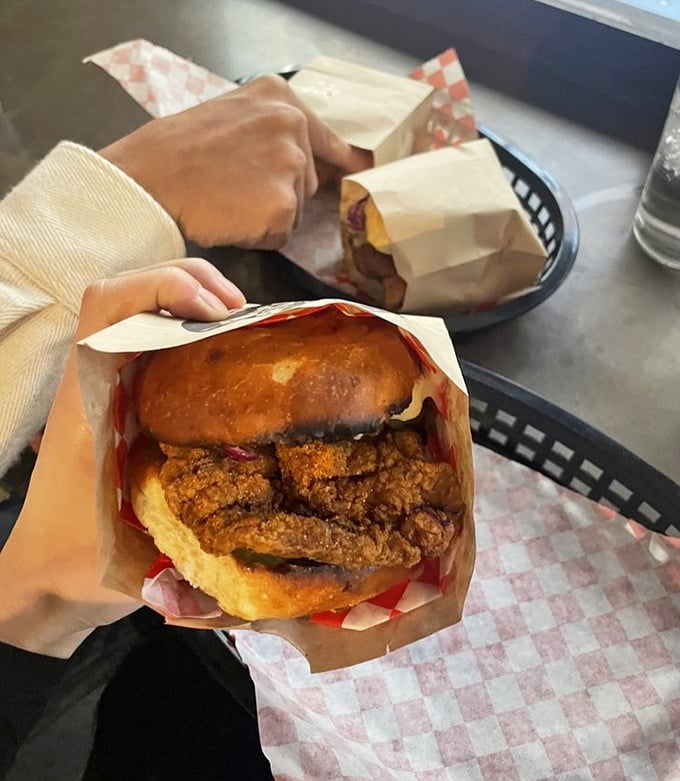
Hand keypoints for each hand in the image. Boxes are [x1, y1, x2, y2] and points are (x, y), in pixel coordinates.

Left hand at [0, 260, 243, 656]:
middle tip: (243, 314)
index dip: (163, 289)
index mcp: (89, 401)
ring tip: (239, 322)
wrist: (44, 572)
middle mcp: (93, 380)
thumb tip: (266, 540)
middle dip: (189, 283)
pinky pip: (148, 336)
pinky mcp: (117, 395)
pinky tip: (221, 350)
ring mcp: (103, 383)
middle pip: (125, 290)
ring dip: (190, 299)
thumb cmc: (80, 558)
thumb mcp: (135, 548)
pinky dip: (185, 325)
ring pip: (137, 308)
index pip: (106, 306)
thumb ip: (188, 541)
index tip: (218, 314)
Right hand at [100, 75, 371, 249]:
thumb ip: (274, 131)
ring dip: (269, 216)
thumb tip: (314, 160)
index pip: (332, 142)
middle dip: (280, 193)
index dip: (341, 165)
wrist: (150, 179)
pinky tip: (231, 218)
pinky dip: (259, 236)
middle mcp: (293, 127)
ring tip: (229, 201)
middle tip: (236, 187)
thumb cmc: (178, 152)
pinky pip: (281, 235)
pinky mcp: (282, 207)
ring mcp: (290, 167)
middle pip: (308, 182)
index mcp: (282, 100)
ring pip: (296, 210)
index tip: (360, 175)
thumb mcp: (232, 116)